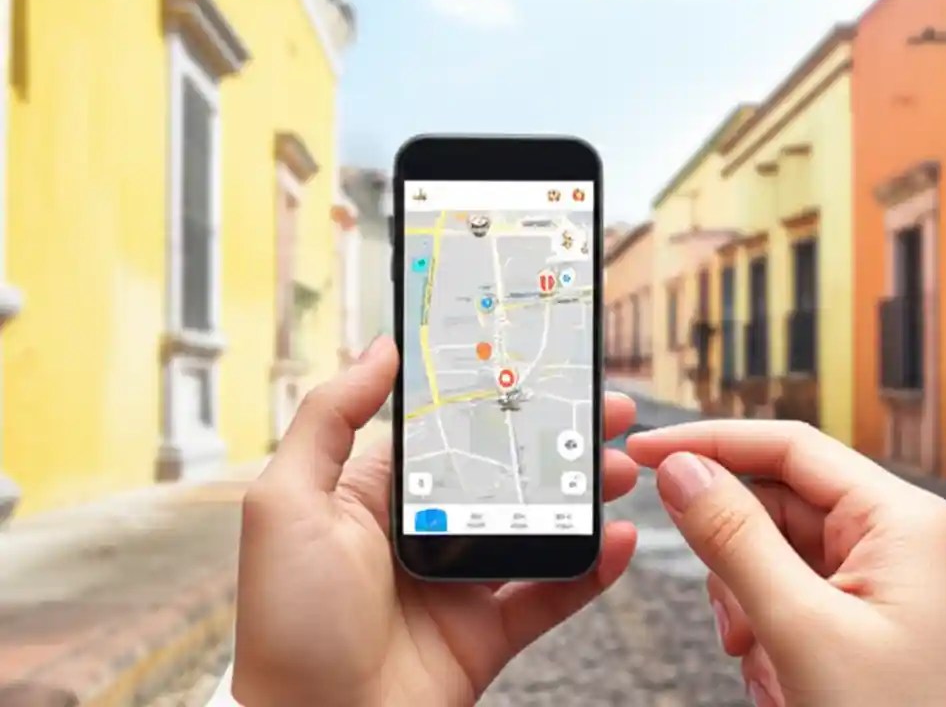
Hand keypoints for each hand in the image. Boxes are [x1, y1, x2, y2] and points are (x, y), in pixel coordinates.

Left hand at [232, 336, 639, 706]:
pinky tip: (617, 541)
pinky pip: (552, 594)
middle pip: (508, 474)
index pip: (450, 432)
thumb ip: (330, 420)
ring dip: (586, 497)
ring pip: (539, 527)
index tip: (543, 367)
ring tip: (623, 470)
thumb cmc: (287, 621)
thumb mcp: (286, 503)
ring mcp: (462, 584)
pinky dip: (591, 570)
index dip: (499, 398)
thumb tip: (381, 349)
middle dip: (560, 441)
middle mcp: (425, 533)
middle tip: (609, 412)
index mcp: (378, 496)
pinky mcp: (489, 633)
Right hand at [627, 421, 945, 706]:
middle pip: (780, 506)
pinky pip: (792, 601)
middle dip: (737, 562)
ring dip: (750, 609)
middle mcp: (899, 540)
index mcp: (904, 520)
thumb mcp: (802, 632)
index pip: (790, 448)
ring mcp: (885, 583)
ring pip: (778, 558)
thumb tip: (681, 470)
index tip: (644, 454)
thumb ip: (736, 541)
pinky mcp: (868, 622)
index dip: (711, 444)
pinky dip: (769, 637)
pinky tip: (781, 683)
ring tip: (768, 666)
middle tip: (731, 622)